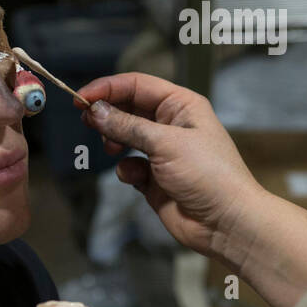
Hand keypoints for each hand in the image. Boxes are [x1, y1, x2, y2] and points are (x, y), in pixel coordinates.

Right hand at [77, 72, 263, 263]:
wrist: (225, 222)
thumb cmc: (208, 174)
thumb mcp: (165, 143)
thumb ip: (127, 126)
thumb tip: (95, 111)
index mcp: (181, 105)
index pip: (138, 85)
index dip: (108, 88)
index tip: (80, 97)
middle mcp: (171, 125)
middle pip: (128, 108)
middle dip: (107, 114)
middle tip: (87, 121)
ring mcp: (163, 152)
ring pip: (125, 136)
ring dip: (114, 141)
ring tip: (111, 148)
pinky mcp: (155, 178)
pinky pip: (129, 166)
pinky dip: (126, 169)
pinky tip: (135, 178)